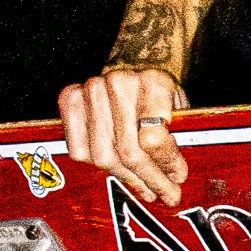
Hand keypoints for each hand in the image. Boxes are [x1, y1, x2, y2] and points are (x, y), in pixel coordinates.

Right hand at [58, 66, 188, 209]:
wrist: (135, 56)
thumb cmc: (160, 91)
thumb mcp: (180, 106)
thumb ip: (180, 137)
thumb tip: (175, 178)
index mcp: (154, 81)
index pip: (153, 138)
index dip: (166, 164)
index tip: (178, 177)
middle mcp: (120, 82)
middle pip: (129, 151)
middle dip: (149, 179)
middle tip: (165, 194)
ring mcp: (91, 89)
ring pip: (104, 156)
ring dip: (127, 178)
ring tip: (145, 187)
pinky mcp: (70, 98)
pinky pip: (79, 150)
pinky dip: (98, 167)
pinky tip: (118, 170)